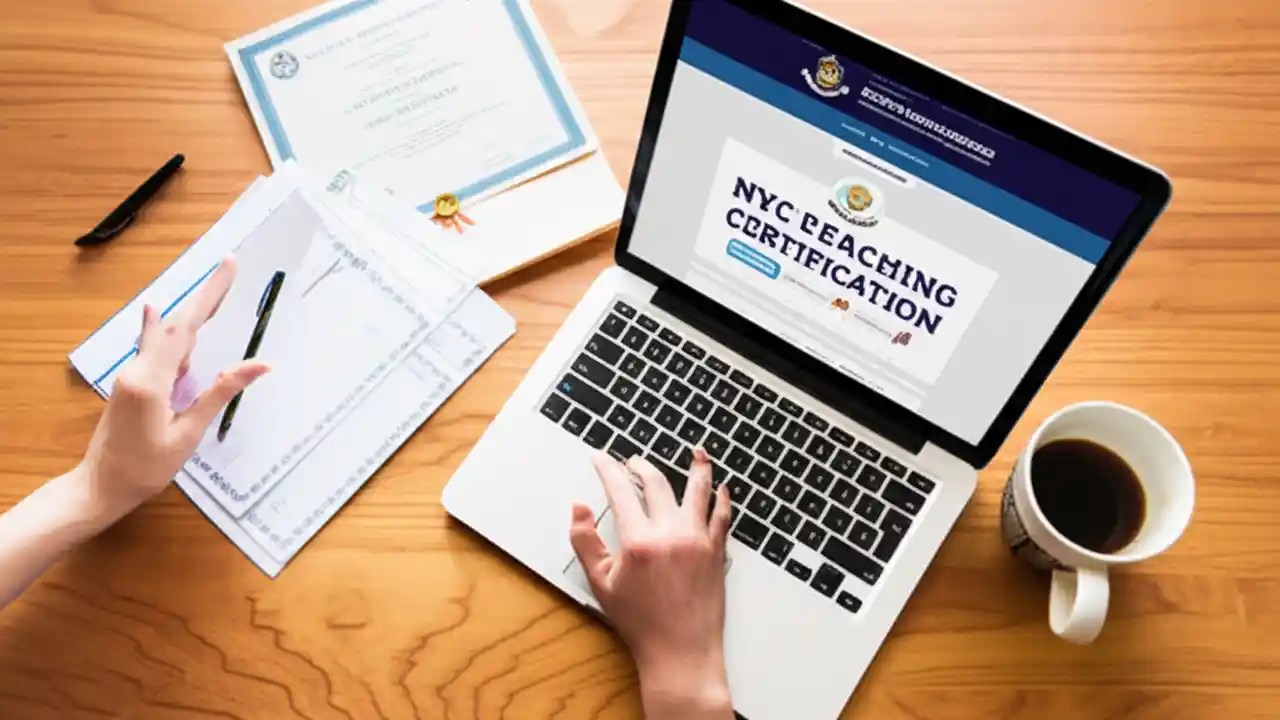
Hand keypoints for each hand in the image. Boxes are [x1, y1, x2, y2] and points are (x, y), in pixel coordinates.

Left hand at [77, 257, 268, 521]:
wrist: (99, 487)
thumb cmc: (144, 469)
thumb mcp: (188, 433)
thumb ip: (220, 393)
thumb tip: (258, 365)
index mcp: (150, 381)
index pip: (184, 327)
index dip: (208, 295)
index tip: (227, 267)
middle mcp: (136, 371)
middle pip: (174, 324)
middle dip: (205, 298)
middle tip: (229, 270)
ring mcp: (129, 376)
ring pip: (163, 336)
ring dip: (190, 315)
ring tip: (215, 294)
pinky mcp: (129, 384)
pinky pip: (151, 350)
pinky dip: (162, 332)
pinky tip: (153, 312)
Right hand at [570, 450, 733, 718]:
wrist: (681, 653)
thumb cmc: (640, 623)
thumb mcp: (601, 583)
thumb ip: (585, 541)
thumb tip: (578, 508)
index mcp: (639, 541)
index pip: (621, 490)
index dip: (609, 469)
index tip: (602, 459)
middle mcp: (672, 534)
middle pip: (658, 484)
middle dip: (643, 466)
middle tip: (634, 461)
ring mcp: (698, 541)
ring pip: (699, 491)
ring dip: (697, 468)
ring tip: (697, 452)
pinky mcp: (717, 552)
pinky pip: (722, 516)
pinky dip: (722, 499)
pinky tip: (722, 488)